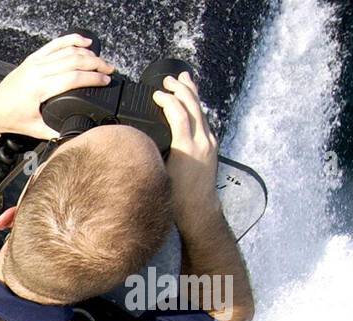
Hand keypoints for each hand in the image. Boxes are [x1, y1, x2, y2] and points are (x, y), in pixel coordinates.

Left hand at [0, 33, 112, 138]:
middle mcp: (37, 71)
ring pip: (67, 50)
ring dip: (88, 53)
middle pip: (74, 61)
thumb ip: (56, 131)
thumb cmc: (9, 118)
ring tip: (101, 61)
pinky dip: (71, 40)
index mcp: (39, 89)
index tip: (106, 81)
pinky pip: (55, 44)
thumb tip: (75, 133)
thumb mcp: (35, 129)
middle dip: (96, 64)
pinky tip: (85, 42)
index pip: (73, 78)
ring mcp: (35, 62)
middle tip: (109, 70)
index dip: (93, 78)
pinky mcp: (33, 58)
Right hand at [153, 72, 221, 225]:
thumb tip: (142, 140)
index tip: (156, 94)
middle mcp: (202, 142)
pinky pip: (203, 119)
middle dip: (181, 89)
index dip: (167, 100)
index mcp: (187, 148)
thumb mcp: (161, 175)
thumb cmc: (177, 199)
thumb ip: (155, 155)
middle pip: (193, 106)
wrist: (199, 211)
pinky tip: (191, 101)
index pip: (179, 114)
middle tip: (169, 79)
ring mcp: (209, 142)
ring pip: (201, 110)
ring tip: (184, 79)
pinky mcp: (211, 145)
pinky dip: (195, 106)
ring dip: (191, 93)